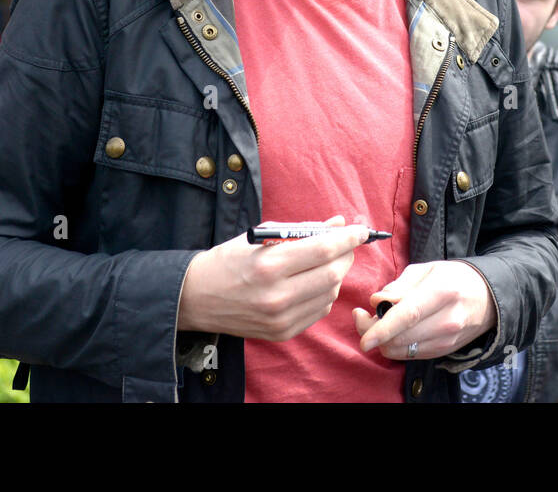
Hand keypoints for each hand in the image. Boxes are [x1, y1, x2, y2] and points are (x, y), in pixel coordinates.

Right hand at [177, 215, 369, 340]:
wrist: (197, 297)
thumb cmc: (229, 259)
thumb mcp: (261, 236)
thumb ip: (303, 231)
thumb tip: (339, 224)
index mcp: (269, 265)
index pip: (324, 250)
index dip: (348, 239)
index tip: (361, 230)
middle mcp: (277, 296)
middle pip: (332, 274)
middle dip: (346, 255)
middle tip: (346, 244)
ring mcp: (281, 319)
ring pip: (330, 293)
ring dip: (336, 274)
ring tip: (327, 261)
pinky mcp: (282, 333)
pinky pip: (319, 311)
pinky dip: (325, 293)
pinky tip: (314, 282)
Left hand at [352, 260, 496, 360]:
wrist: (487, 297)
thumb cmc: (452, 277)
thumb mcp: (427, 269)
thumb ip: (399, 285)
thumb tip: (376, 301)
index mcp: (442, 291)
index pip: (408, 315)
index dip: (383, 328)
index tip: (364, 338)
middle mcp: (448, 320)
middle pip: (402, 337)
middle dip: (375, 333)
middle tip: (364, 317)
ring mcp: (447, 340)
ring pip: (403, 350)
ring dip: (384, 341)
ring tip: (380, 321)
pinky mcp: (444, 351)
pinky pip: (411, 355)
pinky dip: (396, 346)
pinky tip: (395, 331)